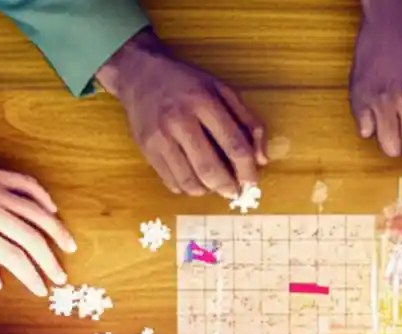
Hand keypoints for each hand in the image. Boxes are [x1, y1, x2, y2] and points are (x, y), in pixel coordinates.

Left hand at [0, 149, 73, 295]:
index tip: (41, 289)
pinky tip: (52, 211)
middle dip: (50, 261)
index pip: (14, 258)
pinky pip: (27, 184)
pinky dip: (43, 197)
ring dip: (57, 231)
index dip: (32, 276)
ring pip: (36, 211)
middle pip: (31, 238)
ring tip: (69, 246)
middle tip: (60, 277)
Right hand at [97, 30, 267, 196]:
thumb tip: (262, 159)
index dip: (247, 170)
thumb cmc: (187, 84)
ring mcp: (159, 138)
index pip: (233, 145)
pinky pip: (172, 182)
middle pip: (210, 169)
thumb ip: (248, 122)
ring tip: (215, 185)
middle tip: (235, 192)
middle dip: (228, 187)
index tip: (253, 182)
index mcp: (203, 102)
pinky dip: (188, 188)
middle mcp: (179, 121)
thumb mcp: (223, 91)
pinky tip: (195, 179)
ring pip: (189, 182)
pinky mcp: (146, 150)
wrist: (139, 74)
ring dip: (208, 190)